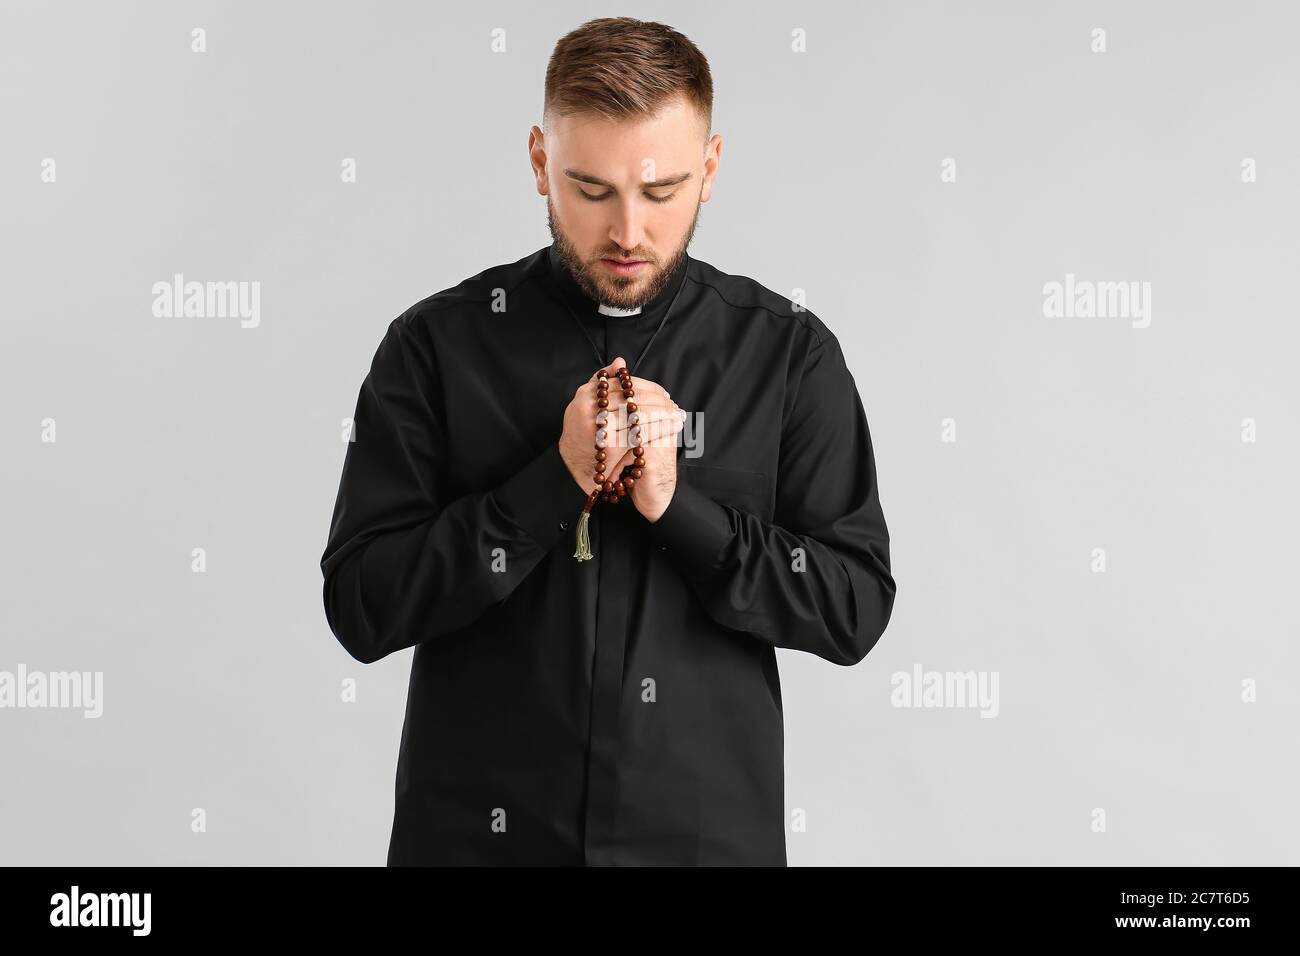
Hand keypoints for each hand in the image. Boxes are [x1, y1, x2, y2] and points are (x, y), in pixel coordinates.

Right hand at [558, 356, 683, 503]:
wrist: (570, 464)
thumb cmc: (582, 431)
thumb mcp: (585, 402)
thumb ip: (603, 382)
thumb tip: (621, 361)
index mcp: (585, 395)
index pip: (624, 385)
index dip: (648, 388)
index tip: (665, 394)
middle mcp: (589, 409)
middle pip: (633, 401)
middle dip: (659, 404)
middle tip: (676, 408)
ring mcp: (597, 428)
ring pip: (638, 417)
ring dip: (662, 418)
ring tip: (678, 419)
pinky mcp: (606, 446)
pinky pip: (638, 436)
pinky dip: (656, 433)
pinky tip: (670, 432)